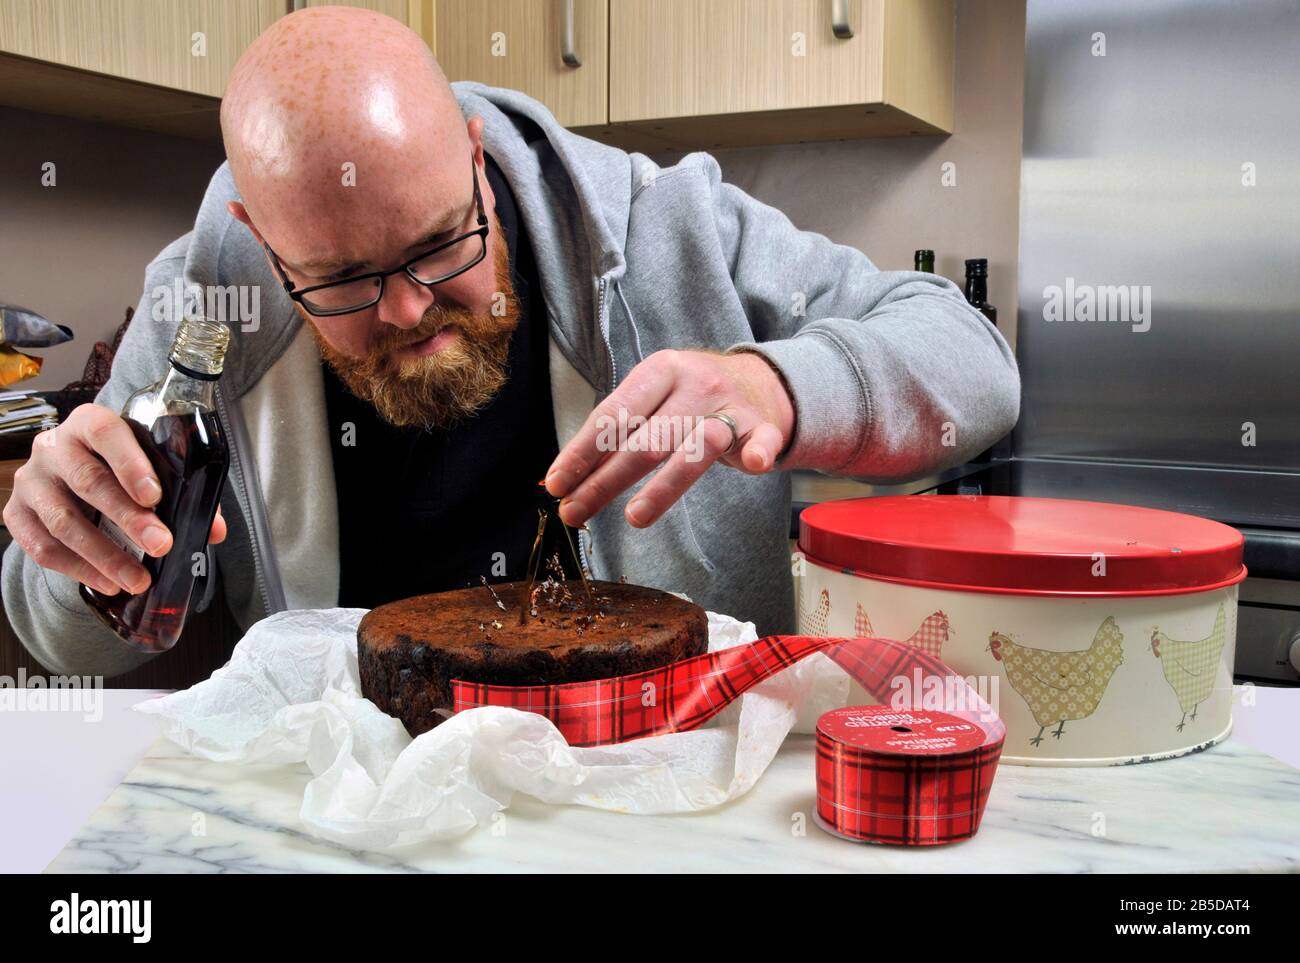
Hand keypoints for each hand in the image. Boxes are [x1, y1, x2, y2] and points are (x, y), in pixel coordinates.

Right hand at [3, 403, 226, 595]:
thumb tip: (215, 530)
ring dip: (105, 555)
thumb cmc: (118, 469)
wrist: (68, 476)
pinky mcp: (16, 513)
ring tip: (137, 579)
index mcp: (89, 424)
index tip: (155, 496)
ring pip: (64, 520)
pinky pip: (43, 547)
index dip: (130, 464)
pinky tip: (108, 582)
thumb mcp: (148, 467)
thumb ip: (183, 492)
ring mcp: (32, 481)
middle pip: (89, 482)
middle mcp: (54, 447)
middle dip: (128, 518)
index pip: (106, 434)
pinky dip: (79, 569)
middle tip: (161, 545)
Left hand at [544, 349, 794, 528]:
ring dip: (664, 486)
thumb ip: (620, 433)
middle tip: (574, 513)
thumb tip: (569, 477)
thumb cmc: (693, 397)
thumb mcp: (655, 399)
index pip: (613, 414)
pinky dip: (759, 452)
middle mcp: (694, 385)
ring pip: (695, 449)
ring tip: (633, 518)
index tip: (557, 483)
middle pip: (645, 440)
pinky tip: (754, 465)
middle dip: (604, 481)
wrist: (761, 381)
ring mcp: (730, 406)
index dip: (582, 452)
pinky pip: (761, 442)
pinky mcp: (762, 427)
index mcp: (660, 370)